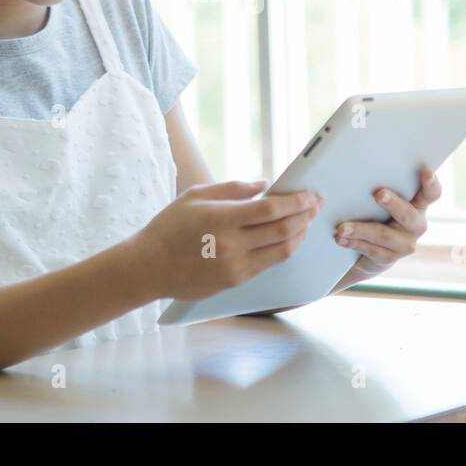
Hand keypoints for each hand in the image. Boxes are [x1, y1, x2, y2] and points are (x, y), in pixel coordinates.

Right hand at [134, 179, 324, 301]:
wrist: (149, 267)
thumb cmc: (169, 226)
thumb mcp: (195, 196)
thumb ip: (233, 189)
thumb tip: (264, 185)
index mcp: (221, 219)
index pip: (271, 210)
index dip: (296, 202)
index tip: (310, 194)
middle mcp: (232, 245)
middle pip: (283, 231)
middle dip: (305, 216)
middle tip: (316, 204)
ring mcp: (235, 267)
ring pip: (282, 251)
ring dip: (300, 234)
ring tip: (307, 220)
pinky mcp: (235, 281)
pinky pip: (269, 264)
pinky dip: (284, 248)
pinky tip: (288, 237)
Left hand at [334, 164, 441, 277]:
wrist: (369, 252)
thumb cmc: (376, 214)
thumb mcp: (382, 200)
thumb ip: (381, 186)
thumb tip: (358, 166)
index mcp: (418, 204)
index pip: (432, 193)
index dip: (431, 183)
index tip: (426, 171)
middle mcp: (416, 224)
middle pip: (408, 214)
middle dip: (394, 204)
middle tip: (379, 194)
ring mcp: (405, 244)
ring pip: (384, 235)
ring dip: (361, 229)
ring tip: (342, 227)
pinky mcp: (389, 257)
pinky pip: (371, 250)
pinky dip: (354, 242)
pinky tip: (341, 238)